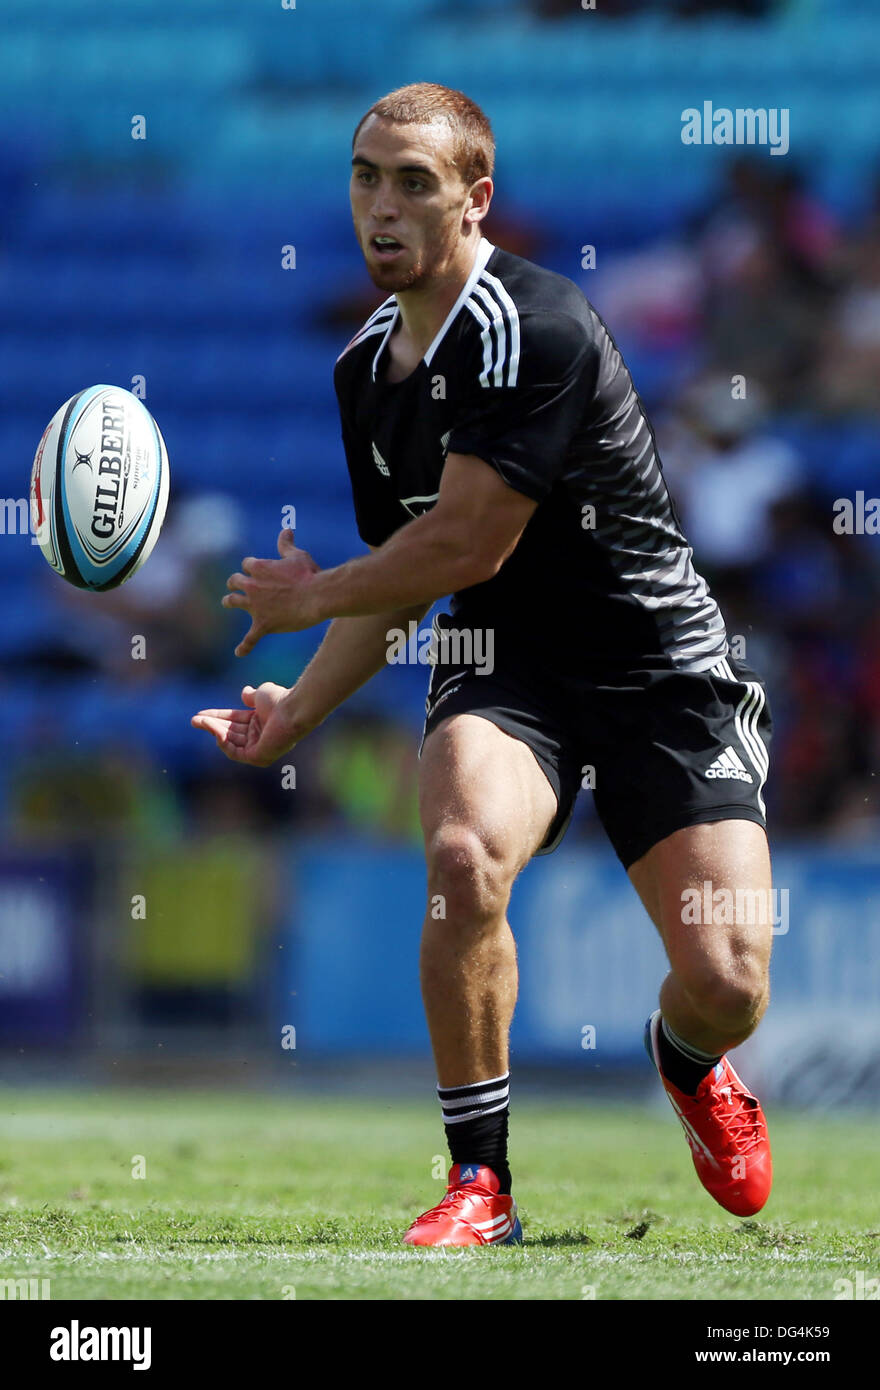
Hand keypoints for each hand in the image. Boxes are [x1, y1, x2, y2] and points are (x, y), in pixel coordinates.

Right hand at [191, 682, 304, 766]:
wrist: (291, 710)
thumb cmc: (280, 700)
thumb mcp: (261, 695)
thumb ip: (251, 696)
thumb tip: (244, 692)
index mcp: (261, 722)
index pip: (234, 720)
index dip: (218, 716)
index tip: (201, 713)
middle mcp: (260, 736)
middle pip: (230, 731)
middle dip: (212, 725)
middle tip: (194, 720)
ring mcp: (259, 748)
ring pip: (230, 740)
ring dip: (214, 731)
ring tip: (200, 721)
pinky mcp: (258, 757)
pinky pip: (235, 752)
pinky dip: (224, 743)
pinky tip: (216, 732)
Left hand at [223, 529, 320, 656]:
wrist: (318, 596)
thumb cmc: (310, 574)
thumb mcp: (298, 555)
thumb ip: (286, 545)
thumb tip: (285, 530)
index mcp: (259, 567)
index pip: (247, 564)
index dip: (252, 567)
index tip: (258, 570)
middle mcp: (252, 586)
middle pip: (234, 581)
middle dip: (235, 582)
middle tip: (236, 585)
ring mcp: (255, 606)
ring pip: (233, 602)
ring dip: (230, 601)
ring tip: (228, 602)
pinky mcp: (263, 624)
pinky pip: (250, 638)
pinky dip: (244, 646)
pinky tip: (239, 653)